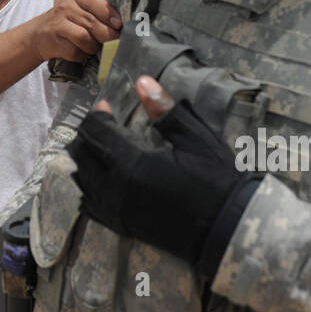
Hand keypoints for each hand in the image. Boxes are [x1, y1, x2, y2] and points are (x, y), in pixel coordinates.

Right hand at [29, 0, 121, 63]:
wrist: (37, 35)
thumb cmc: (66, 23)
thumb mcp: (80, 11)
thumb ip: (98, 14)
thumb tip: (122, 27)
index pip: (96, 3)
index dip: (110, 14)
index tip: (119, 25)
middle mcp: (66, 7)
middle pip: (93, 23)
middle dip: (108, 36)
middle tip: (115, 43)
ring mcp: (58, 24)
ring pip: (85, 38)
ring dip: (93, 47)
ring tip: (93, 48)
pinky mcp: (53, 41)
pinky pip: (75, 51)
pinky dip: (82, 55)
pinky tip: (81, 53)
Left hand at [66, 75, 252, 274]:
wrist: (229, 230)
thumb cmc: (217, 180)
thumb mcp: (195, 139)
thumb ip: (164, 110)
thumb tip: (142, 81)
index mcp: (132, 162)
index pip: (94, 131)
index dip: (98, 114)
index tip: (108, 106)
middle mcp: (115, 187)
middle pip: (81, 153)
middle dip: (89, 134)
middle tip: (106, 125)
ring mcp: (115, 209)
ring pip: (81, 178)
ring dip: (87, 159)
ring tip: (104, 148)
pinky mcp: (121, 226)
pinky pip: (89, 204)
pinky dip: (89, 186)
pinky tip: (104, 177)